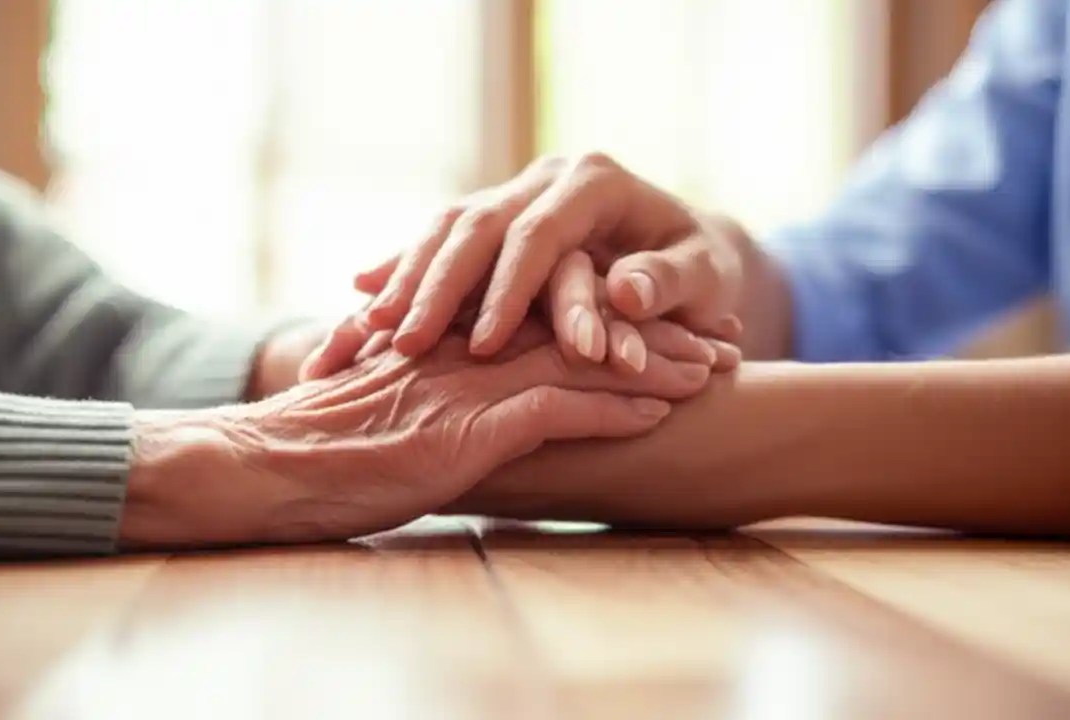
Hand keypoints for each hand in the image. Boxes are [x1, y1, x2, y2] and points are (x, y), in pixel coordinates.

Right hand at [121, 321, 715, 547]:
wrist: (264, 468)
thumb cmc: (320, 451)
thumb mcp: (391, 406)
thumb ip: (440, 391)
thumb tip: (484, 409)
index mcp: (453, 331)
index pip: (549, 309)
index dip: (613, 317)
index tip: (667, 328)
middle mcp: (467, 342)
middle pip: (579, 321)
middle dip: (653, 328)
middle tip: (715, 335)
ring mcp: (468, 378)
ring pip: (581, 356)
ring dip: (654, 363)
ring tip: (714, 370)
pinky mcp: (466, 423)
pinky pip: (557, 407)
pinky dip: (612, 408)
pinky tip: (660, 410)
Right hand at [307, 153, 746, 376]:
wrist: (691, 251)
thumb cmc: (701, 272)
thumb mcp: (704, 277)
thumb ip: (670, 283)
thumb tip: (628, 291)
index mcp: (596, 181)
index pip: (539, 234)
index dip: (508, 291)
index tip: (481, 345)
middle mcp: (550, 176)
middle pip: (477, 225)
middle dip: (436, 284)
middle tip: (402, 337)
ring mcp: (520, 191)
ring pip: (449, 226)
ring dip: (409, 276)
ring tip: (372, 324)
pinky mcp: (500, 214)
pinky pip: (444, 237)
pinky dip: (406, 265)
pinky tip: (365, 291)